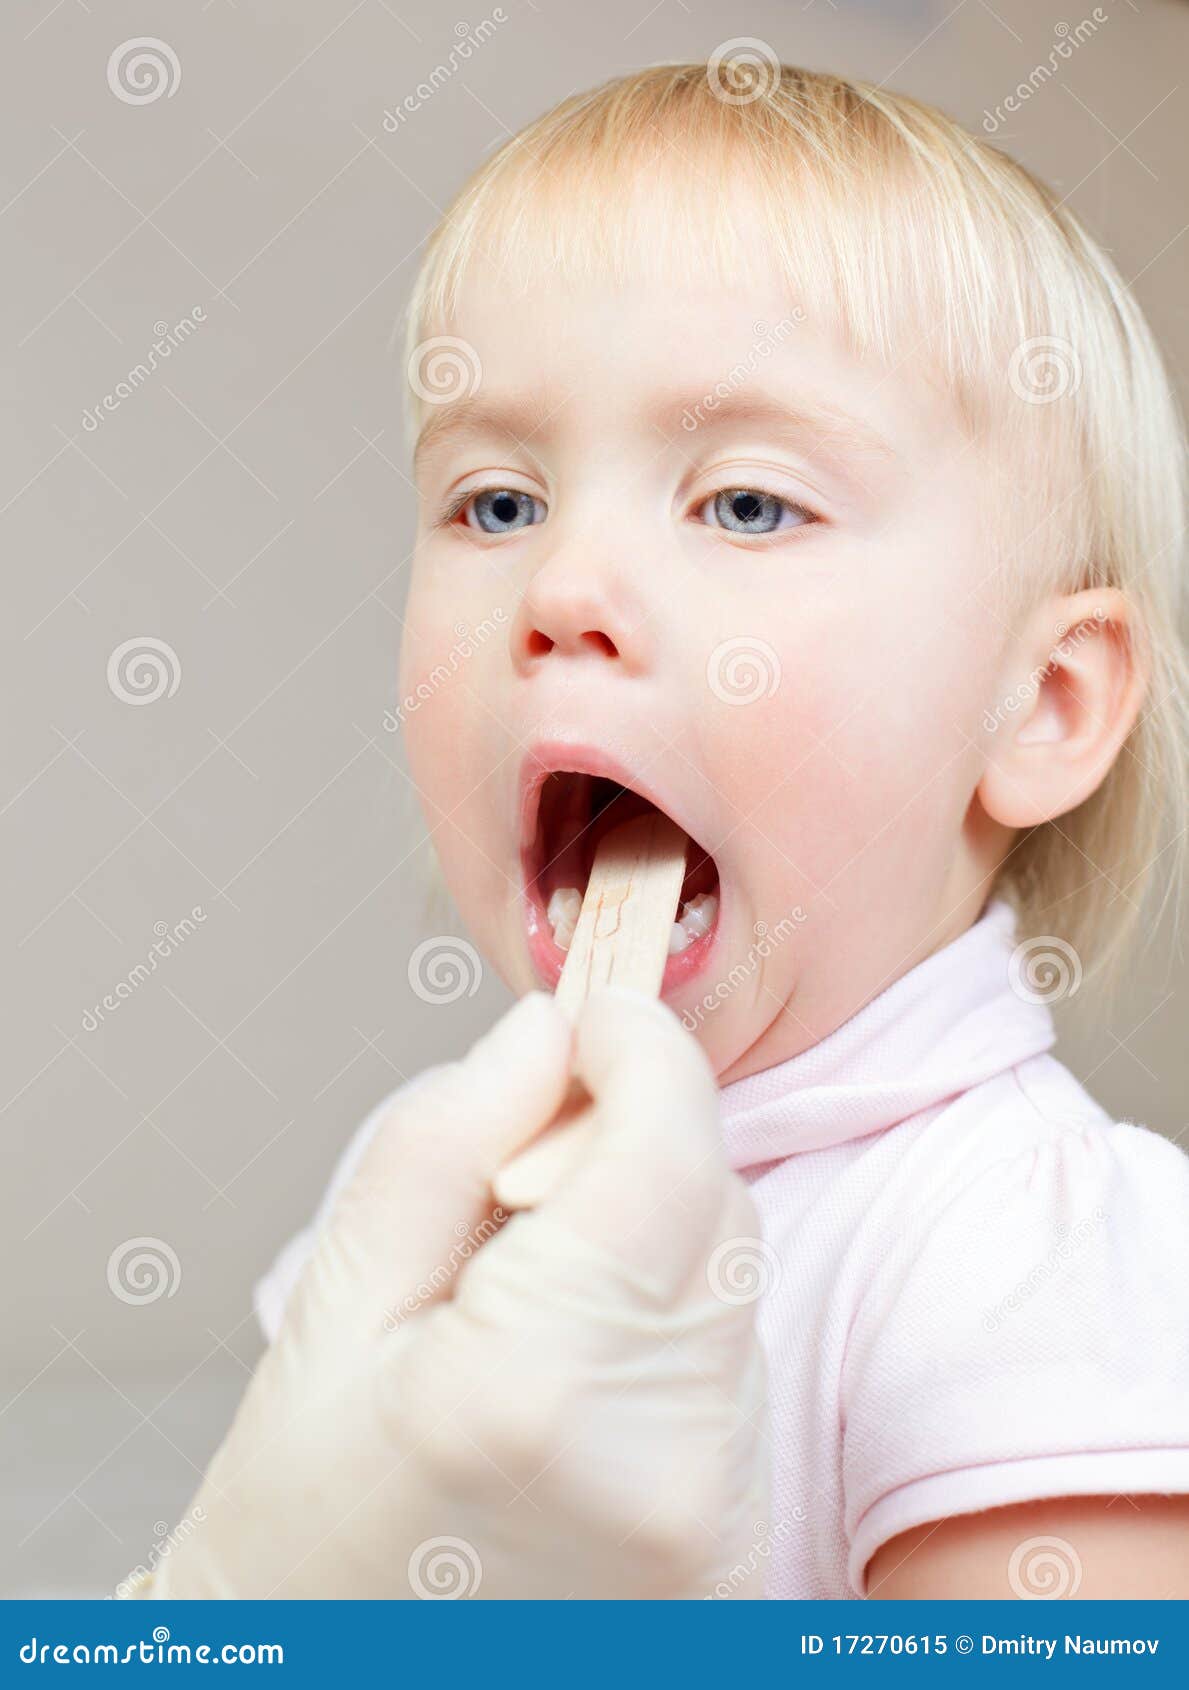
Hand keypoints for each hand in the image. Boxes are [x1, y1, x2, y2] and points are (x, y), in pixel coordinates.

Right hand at [152, 988, 768, 1599]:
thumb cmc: (301, 1526)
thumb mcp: (333, 1310)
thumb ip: (441, 1147)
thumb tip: (543, 1037)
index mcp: (533, 1383)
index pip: (670, 1147)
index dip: (641, 1048)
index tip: (593, 1016)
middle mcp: (657, 1457)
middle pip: (715, 1201)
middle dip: (635, 1143)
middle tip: (517, 1181)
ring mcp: (711, 1516)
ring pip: (731, 1277)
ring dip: (649, 1239)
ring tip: (525, 1302)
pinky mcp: (736, 1546)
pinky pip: (731, 1363)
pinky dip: (666, 1325)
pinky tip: (572, 1370)